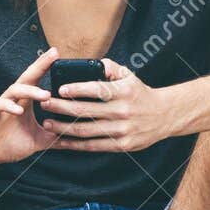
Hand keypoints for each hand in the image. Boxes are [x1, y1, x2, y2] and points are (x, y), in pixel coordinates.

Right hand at [0, 48, 60, 169]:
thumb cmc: (9, 144)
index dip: (46, 67)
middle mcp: (14, 100)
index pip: (37, 80)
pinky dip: (8, 106)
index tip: (59, 55)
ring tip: (45, 95)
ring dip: (30, 90)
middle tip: (53, 55)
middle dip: (40, 65)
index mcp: (25, 103)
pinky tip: (19, 110)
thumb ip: (54, 136)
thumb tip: (75, 137)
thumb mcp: (38, 140)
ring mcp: (2, 106)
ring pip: (14, 89)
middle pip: (27, 77)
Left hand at [41, 58, 176, 151]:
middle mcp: (123, 111)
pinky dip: (74, 144)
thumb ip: (110, 67)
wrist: (164, 115)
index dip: (77, 89)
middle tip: (44, 104)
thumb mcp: (129, 76)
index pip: (97, 90)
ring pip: (86, 131)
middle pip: (86, 111)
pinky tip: (61, 140)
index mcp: (124, 92)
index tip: (60, 89)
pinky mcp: (121, 145)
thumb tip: (92, 63)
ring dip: (63, 128)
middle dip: (61, 108)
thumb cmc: (139, 93)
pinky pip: (93, 146)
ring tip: (47, 123)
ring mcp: (122, 130)